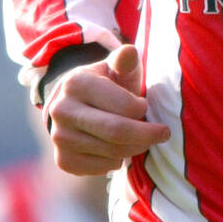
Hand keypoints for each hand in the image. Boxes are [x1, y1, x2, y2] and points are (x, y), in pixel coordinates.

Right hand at [45, 44, 169, 175]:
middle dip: (147, 135)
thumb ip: (125, 60)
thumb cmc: (104, 84)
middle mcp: (62, 111)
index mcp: (76, 84)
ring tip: (139, 138)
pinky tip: (117, 149)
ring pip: (112, 153)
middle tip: (163, 134)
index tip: (144, 105)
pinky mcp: (62, 160)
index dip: (142, 109)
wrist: (72, 104)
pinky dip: (117, 161)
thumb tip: (129, 53)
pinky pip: (101, 168)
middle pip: (117, 133)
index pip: (124, 107)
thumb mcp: (114, 67)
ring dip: (135, 148)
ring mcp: (59, 138)